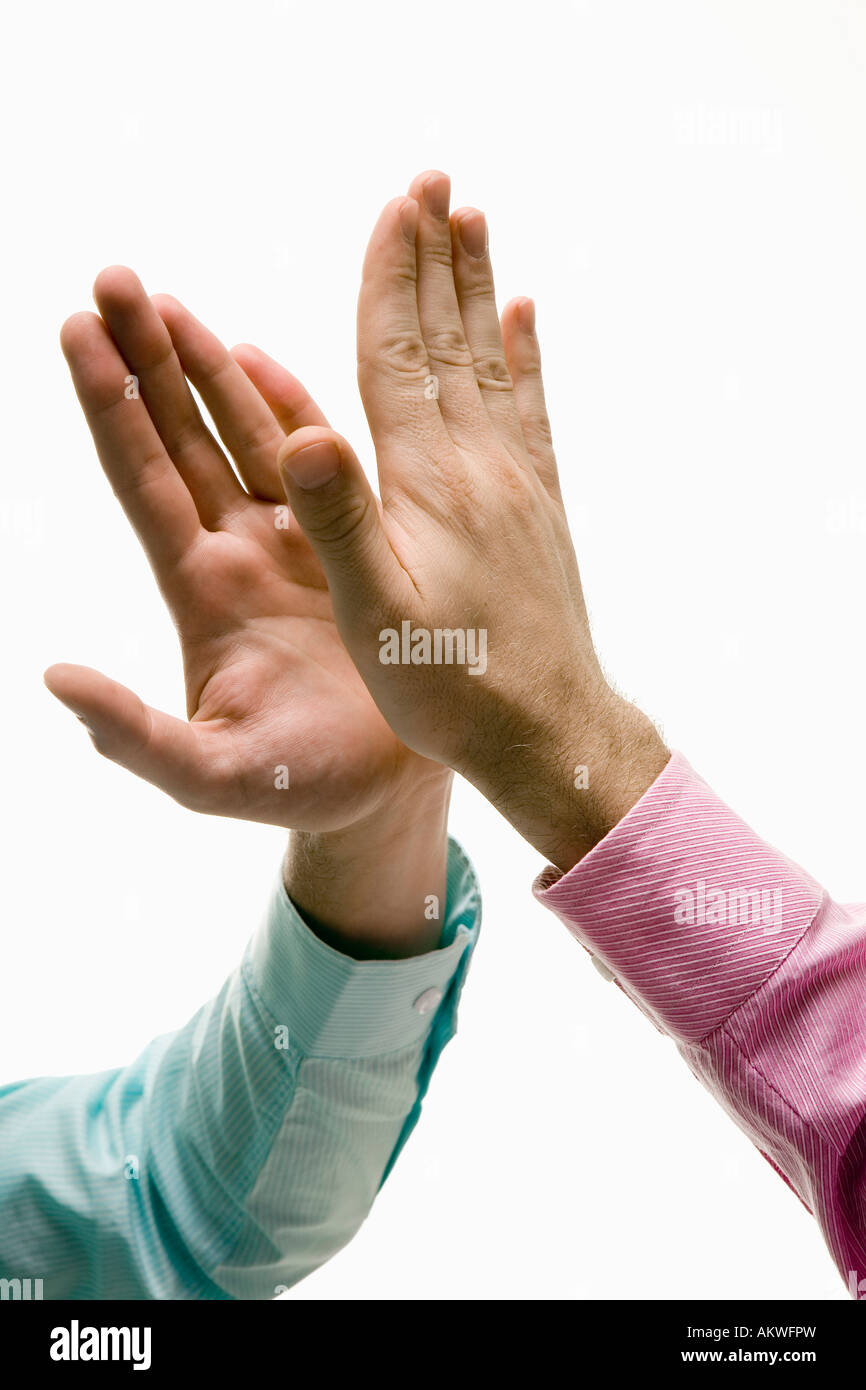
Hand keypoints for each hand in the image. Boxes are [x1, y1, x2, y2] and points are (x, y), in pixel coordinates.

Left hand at [48, 268, 449, 841]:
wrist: (388, 789)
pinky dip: (286, 403)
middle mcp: (238, 553)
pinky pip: (312, 459)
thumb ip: (133, 736)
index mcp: (202, 592)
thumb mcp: (209, 774)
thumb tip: (55, 680)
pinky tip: (258, 355)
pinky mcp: (352, 545)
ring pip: (238, 435)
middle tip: (110, 278)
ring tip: (167, 298)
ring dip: (203, 365)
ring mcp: (295, 544)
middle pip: (178, 437)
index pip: (142, 481)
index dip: (109, 405)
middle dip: (143, 358)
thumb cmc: (301, 786)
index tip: (75, 328)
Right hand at [278, 173, 668, 869]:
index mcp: (428, 483)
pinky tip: (524, 321)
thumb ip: (341, 524)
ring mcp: (518, 484)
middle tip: (437, 183)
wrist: (550, 733)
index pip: (400, 356)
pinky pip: (532, 412)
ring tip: (475, 224)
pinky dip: (525, 357)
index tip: (396, 206)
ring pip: (491, 363)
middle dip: (435, 257)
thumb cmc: (452, 688)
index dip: (392, 278)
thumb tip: (303, 432)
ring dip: (478, 289)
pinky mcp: (540, 509)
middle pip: (449, 339)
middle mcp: (479, 466)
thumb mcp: (378, 618)